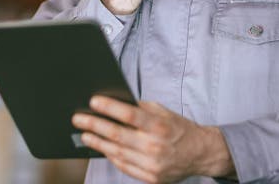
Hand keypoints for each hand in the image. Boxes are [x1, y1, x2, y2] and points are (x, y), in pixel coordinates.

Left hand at [72, 96, 235, 182]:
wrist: (200, 153)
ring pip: (117, 152)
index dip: (109, 108)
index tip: (93, 102)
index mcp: (159, 126)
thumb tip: (114, 101)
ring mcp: (152, 165)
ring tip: (85, 134)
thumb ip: (140, 108)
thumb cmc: (179, 128)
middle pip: (118, 135)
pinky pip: (125, 166)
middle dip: (94, 125)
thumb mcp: (163, 111)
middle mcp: (155, 146)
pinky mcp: (151, 178)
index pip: (129, 115)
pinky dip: (111, 156)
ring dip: (98, 143)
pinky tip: (101, 148)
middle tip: (78, 119)